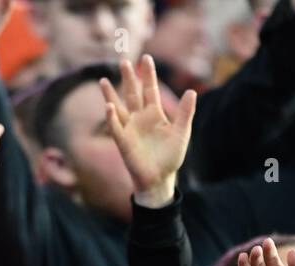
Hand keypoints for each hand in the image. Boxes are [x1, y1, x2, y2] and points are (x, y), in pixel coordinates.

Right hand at [99, 55, 195, 207]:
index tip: (146, 58)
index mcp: (154, 114)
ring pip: (118, 107)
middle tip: (124, 61)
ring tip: (103, 81)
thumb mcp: (181, 133)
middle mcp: (139, 118)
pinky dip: (112, 118)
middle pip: (132, 94)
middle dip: (128, 78)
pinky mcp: (123, 142)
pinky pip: (116, 128)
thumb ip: (186, 113)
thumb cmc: (170, 157)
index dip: (148, 74)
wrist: (160, 179)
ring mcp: (129, 129)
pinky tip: (109, 107)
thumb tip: (192, 91)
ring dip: (110, 95)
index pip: (150, 89)